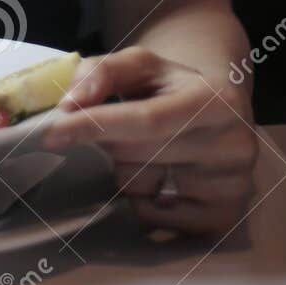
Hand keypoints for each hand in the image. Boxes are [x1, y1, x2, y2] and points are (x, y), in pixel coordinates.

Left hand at [40, 45, 258, 237]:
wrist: (222, 116)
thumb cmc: (173, 88)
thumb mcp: (142, 65)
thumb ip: (102, 71)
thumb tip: (71, 103)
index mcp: (217, 99)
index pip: (147, 119)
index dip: (96, 125)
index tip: (52, 131)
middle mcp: (233, 145)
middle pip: (138, 154)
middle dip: (111, 142)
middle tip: (120, 127)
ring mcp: (233, 186)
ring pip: (142, 188)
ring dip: (128, 170)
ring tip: (154, 150)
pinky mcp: (224, 219)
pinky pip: (154, 217)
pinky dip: (144, 199)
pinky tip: (164, 176)